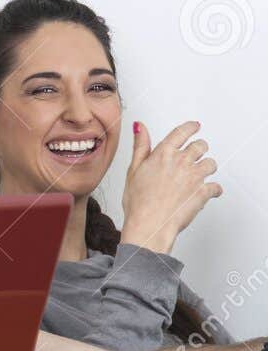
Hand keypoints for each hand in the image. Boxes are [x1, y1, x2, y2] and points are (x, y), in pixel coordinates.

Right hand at [120, 120, 221, 252]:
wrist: (150, 224)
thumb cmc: (138, 201)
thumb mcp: (133, 170)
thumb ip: (140, 146)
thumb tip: (140, 127)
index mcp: (163, 154)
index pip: (182, 132)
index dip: (191, 127)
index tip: (195, 126)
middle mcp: (181, 162)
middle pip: (200, 146)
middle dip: (199, 148)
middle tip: (195, 154)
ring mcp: (194, 177)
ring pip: (211, 164)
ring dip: (207, 167)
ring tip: (199, 174)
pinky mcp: (204, 192)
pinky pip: (216, 187)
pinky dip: (213, 189)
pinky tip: (208, 191)